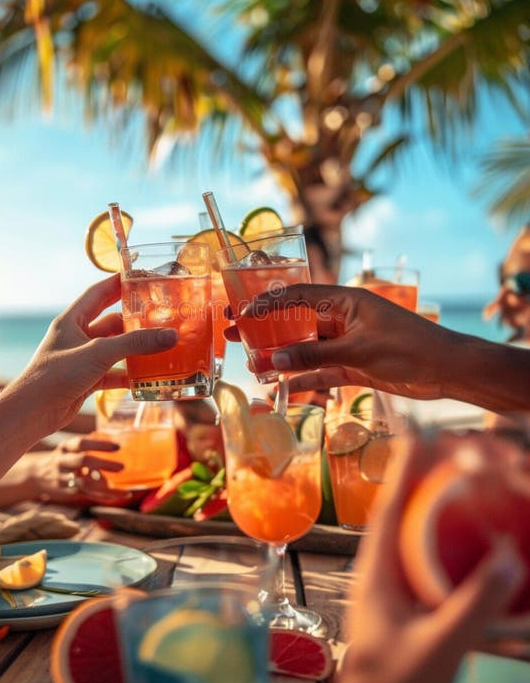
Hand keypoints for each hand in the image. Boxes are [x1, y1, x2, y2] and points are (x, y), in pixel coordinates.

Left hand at [6, 275, 176, 434]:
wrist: (32, 413)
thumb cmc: (56, 375)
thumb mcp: (98, 353)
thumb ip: (135, 343)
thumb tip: (170, 335)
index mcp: (72, 320)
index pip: (98, 292)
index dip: (119, 283)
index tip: (141, 277)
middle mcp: (76, 337)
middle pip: (111, 322)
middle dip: (133, 320)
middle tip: (159, 315)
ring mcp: (82, 359)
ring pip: (114, 349)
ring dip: (134, 349)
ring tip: (160, 345)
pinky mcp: (86, 380)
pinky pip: (113, 372)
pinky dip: (129, 374)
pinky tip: (146, 377)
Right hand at [35, 435, 124, 502]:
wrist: (37, 475)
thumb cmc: (64, 458)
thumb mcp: (71, 449)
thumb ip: (89, 452)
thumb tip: (116, 457)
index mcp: (66, 447)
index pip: (82, 443)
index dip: (100, 445)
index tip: (118, 447)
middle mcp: (63, 461)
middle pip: (83, 461)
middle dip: (104, 464)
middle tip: (123, 467)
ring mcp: (63, 478)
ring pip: (86, 484)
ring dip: (107, 489)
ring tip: (126, 493)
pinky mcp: (66, 492)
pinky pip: (87, 494)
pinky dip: (103, 496)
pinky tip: (118, 496)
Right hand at [228, 284, 448, 399]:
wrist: (447, 371)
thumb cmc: (408, 348)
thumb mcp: (358, 350)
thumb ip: (314, 354)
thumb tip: (274, 357)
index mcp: (345, 301)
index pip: (298, 296)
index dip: (269, 303)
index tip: (243, 311)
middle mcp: (343, 319)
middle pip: (297, 322)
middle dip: (267, 330)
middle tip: (235, 334)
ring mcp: (348, 344)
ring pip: (306, 350)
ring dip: (281, 358)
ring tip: (251, 365)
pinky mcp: (356, 367)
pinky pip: (322, 371)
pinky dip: (303, 378)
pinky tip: (280, 386)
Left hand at [318, 434, 523, 682]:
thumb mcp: (436, 649)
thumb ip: (471, 608)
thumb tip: (507, 561)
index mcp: (376, 573)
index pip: (390, 507)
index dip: (404, 469)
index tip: (420, 435)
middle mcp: (381, 575)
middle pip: (403, 515)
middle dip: (425, 482)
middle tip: (453, 455)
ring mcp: (394, 594)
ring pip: (415, 540)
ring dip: (437, 512)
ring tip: (462, 487)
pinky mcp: (409, 612)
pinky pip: (430, 568)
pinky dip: (450, 550)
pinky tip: (474, 551)